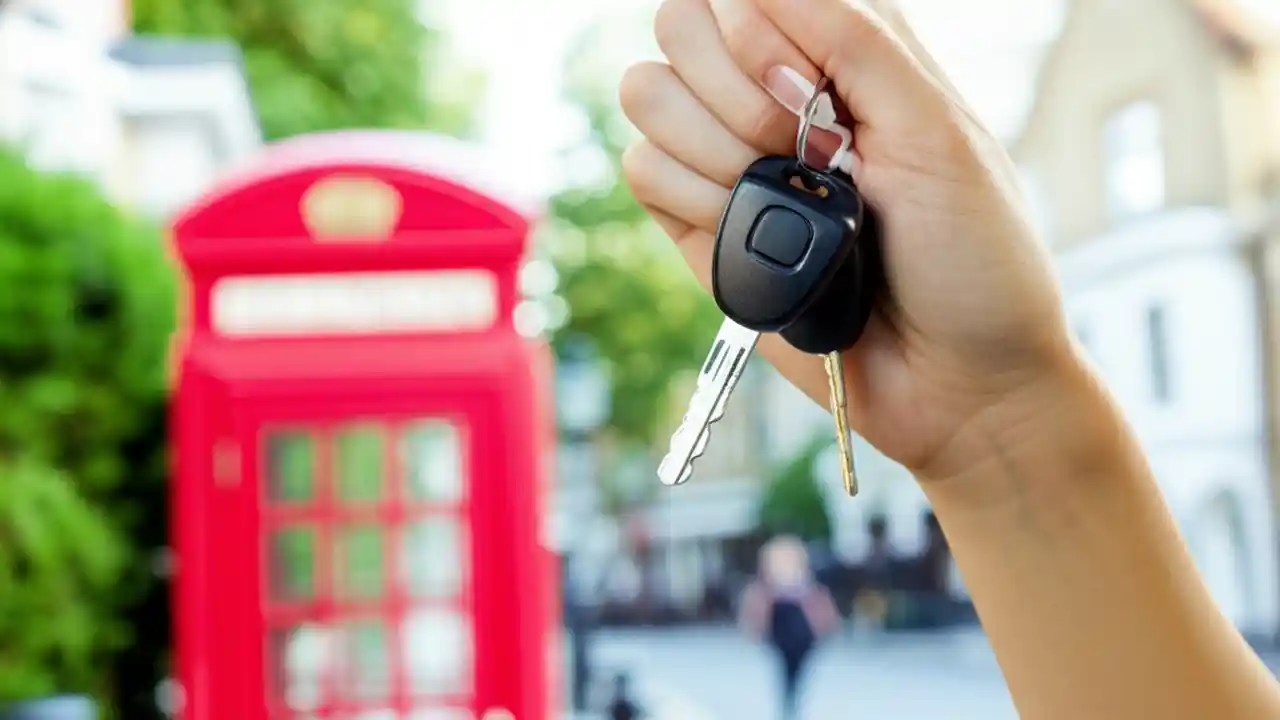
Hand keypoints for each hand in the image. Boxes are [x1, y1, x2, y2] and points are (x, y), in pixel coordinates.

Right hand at [620, 0, 1078, 480]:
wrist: (957, 383)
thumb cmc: (974, 257)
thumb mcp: (938, 129)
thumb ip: (853, 39)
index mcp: (842, 52)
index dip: (756, 29)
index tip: (810, 93)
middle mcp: (776, 94)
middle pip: (680, 27)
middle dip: (735, 92)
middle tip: (808, 153)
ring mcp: (731, 159)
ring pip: (646, 95)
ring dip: (715, 151)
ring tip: (788, 203)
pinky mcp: (700, 226)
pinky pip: (642, 172)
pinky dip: (694, 202)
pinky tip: (755, 236)